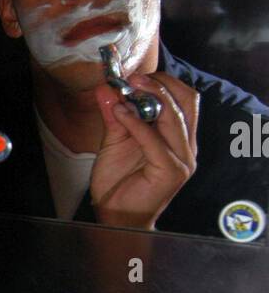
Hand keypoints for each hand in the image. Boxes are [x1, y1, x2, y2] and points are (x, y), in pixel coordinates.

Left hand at [90, 71, 198, 228]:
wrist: (116, 218)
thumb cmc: (118, 183)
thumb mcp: (114, 141)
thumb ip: (114, 115)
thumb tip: (105, 87)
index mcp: (179, 137)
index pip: (184, 98)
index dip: (162, 82)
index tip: (133, 75)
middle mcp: (186, 146)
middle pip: (186, 101)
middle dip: (160, 84)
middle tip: (133, 77)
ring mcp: (182, 159)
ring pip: (175, 117)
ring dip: (151, 97)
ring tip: (127, 88)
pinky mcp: (171, 171)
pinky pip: (154, 140)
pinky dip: (137, 123)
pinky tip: (121, 113)